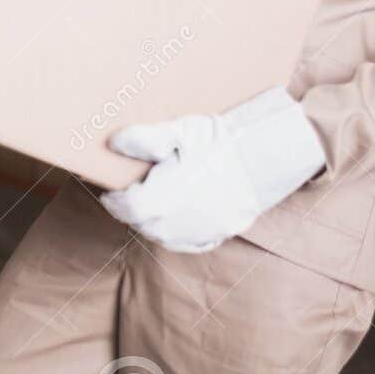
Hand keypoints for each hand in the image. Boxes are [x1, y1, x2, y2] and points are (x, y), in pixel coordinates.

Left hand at [100, 86, 325, 253]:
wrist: (263, 162)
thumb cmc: (220, 145)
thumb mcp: (180, 133)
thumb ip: (143, 139)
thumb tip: (113, 143)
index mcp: (161, 201)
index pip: (123, 209)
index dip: (113, 200)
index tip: (110, 189)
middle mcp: (174, 225)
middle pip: (140, 222)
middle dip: (132, 207)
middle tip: (133, 188)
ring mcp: (194, 235)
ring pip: (160, 233)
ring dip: (152, 218)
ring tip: (155, 197)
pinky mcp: (211, 238)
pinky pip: (182, 240)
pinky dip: (174, 228)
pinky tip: (177, 210)